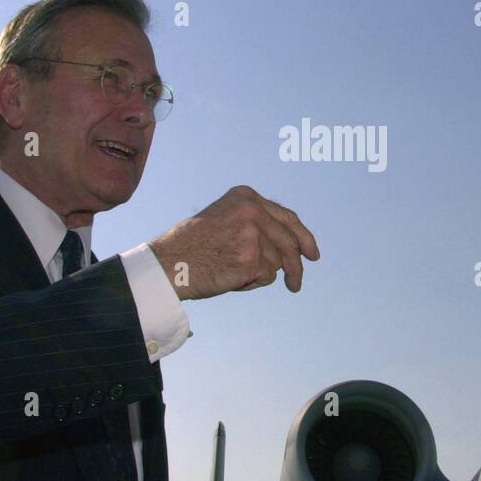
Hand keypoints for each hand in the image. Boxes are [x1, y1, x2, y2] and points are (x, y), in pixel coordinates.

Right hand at [149, 186, 319, 299]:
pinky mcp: (252, 259)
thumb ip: (255, 224)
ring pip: (278, 263)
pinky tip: (230, 278)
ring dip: (260, 274)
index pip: (287, 217)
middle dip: (297, 264)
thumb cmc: (192, 246)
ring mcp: (253, 234)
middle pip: (290, 241)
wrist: (169, 262)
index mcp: (246, 197)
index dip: (303, 237)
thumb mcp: (224, 219)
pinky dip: (252, 283)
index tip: (312, 253)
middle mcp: (253, 211)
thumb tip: (290, 246)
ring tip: (233, 273)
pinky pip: (267, 277)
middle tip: (297, 283)